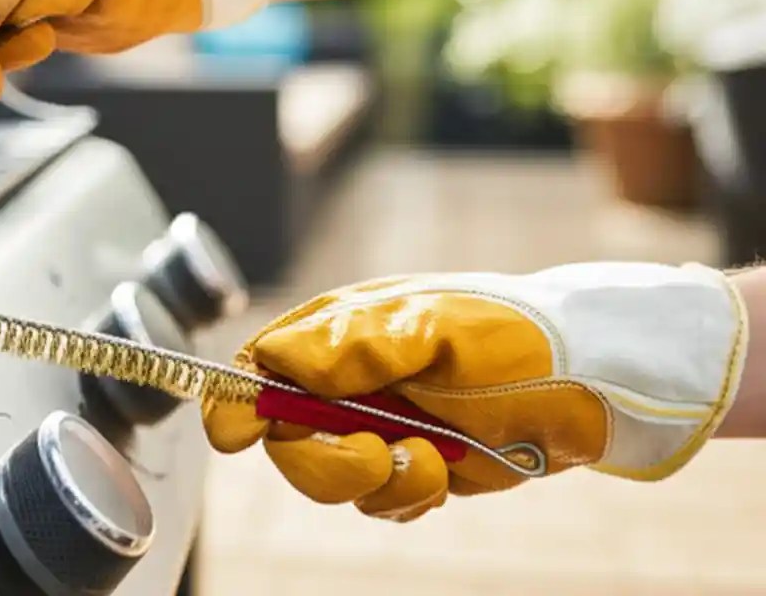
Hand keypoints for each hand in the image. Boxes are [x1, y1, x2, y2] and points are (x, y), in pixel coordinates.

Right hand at [203, 263, 747, 521]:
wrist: (594, 384)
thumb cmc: (518, 336)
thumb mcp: (435, 326)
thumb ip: (353, 343)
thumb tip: (275, 359)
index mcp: (340, 333)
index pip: (259, 367)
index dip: (235, 402)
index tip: (236, 435)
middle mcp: (348, 381)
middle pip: (286, 440)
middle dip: (327, 461)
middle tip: (378, 455)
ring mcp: (378, 425)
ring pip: (333, 481)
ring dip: (381, 482)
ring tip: (436, 460)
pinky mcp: (412, 465)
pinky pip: (380, 503)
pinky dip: (407, 498)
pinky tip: (446, 473)